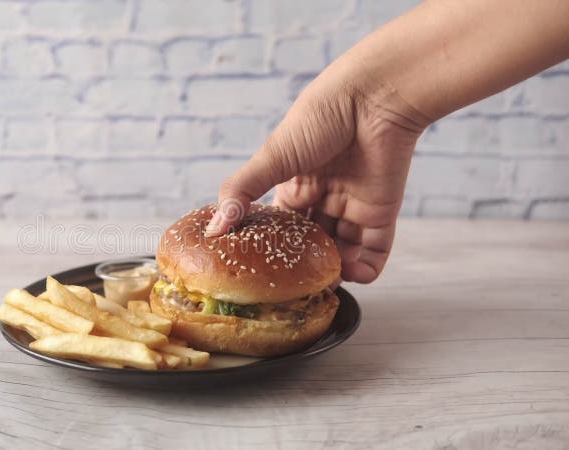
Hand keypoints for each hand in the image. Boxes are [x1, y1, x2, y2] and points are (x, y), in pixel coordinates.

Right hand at [205, 61, 428, 282]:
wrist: (373, 98)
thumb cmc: (319, 117)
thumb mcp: (271, 157)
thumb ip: (241, 191)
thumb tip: (213, 229)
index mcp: (294, 184)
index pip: (279, 226)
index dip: (271, 250)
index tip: (259, 274)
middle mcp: (323, 197)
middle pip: (310, 243)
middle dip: (301, 267)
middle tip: (291, 290)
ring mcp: (353, 205)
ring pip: (342, 250)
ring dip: (332, 270)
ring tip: (320, 287)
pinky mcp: (382, 210)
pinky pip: (376, 250)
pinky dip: (367, 268)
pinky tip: (352, 276)